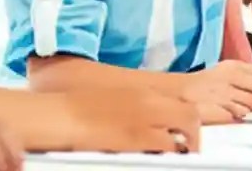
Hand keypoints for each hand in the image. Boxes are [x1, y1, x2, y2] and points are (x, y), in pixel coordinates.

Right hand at [58, 87, 202, 152]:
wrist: (58, 114)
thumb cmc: (75, 112)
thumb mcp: (111, 104)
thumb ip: (132, 110)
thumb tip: (144, 127)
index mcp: (140, 92)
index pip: (179, 102)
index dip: (186, 121)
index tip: (184, 135)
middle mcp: (147, 100)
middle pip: (190, 113)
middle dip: (194, 134)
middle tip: (188, 150)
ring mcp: (144, 116)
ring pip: (187, 125)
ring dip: (187, 144)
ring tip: (179, 157)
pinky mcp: (137, 135)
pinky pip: (169, 144)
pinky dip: (171, 153)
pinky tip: (161, 159)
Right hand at [180, 60, 251, 123]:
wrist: (179, 94)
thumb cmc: (205, 85)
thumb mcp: (226, 73)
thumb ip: (248, 76)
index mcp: (234, 66)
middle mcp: (231, 77)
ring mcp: (225, 93)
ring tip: (246, 109)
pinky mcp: (220, 109)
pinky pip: (240, 114)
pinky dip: (241, 116)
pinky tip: (234, 114)